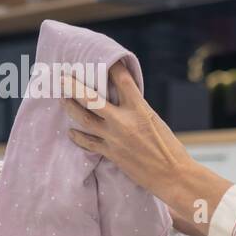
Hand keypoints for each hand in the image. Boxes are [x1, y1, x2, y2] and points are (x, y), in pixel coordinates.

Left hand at [60, 61, 232, 235]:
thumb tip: (121, 99)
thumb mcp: (155, 120)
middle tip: (61, 78)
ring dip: (70, 107)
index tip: (102, 59)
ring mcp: (114, 138)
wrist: (173, 175)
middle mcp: (124, 121)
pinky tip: (71, 132)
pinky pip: (88, 142)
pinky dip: (77, 136)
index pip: (123, 80)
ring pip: (84, 119)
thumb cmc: (169, 147)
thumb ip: (136, 109)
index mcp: (140, 109)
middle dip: (74, 86)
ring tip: (62, 99)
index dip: (112, 67)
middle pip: (92, 99)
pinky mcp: (111, 153)